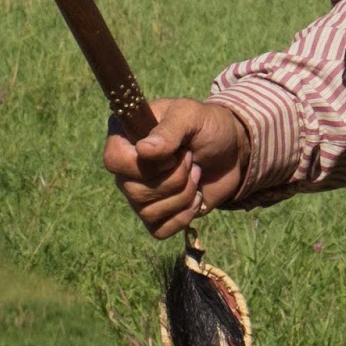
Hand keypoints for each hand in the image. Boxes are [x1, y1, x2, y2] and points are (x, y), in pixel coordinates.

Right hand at [102, 98, 249, 238]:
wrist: (231, 150)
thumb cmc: (207, 126)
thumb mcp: (192, 116)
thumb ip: (170, 129)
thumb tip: (144, 150)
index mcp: (127, 136)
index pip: (114, 160)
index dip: (145, 164)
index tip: (173, 155)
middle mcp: (127, 168)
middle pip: (134, 190)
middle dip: (175, 177)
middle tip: (191, 159)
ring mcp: (139, 193)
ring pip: (148, 212)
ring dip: (184, 193)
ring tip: (196, 173)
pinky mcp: (157, 214)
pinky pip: (159, 229)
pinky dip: (184, 215)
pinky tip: (196, 196)